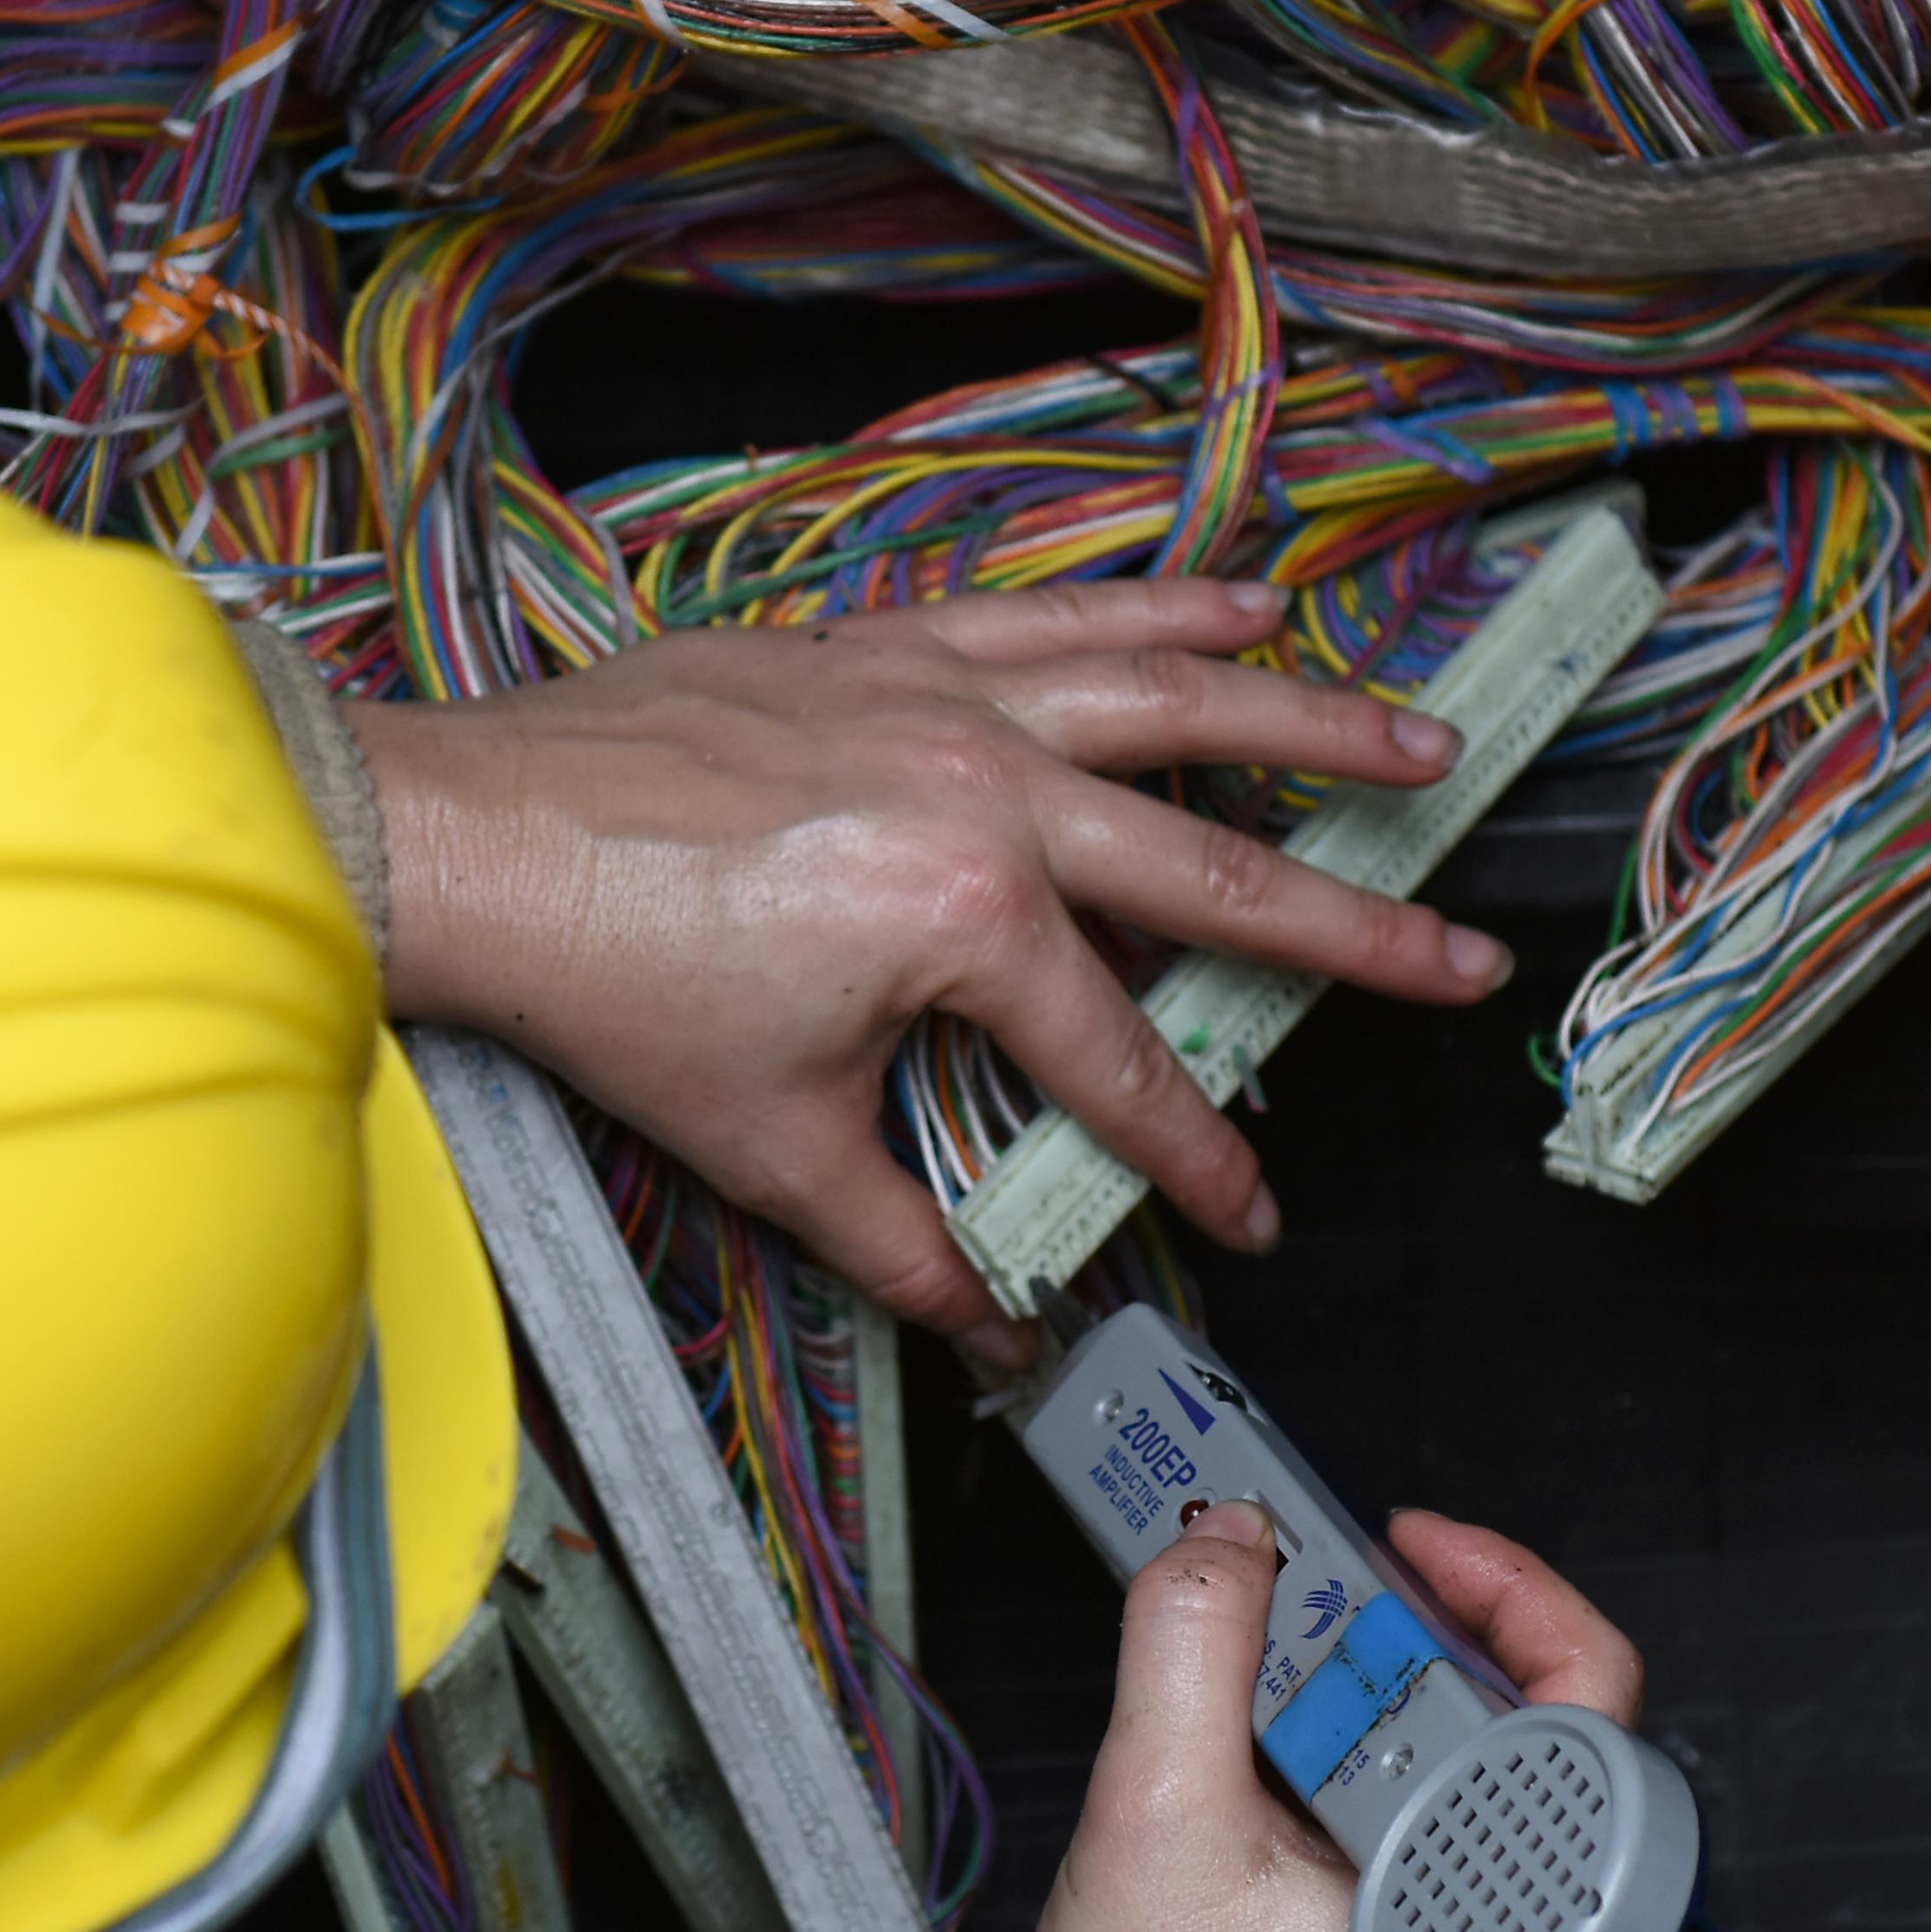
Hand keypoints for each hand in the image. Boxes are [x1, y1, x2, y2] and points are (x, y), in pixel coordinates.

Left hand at [344, 581, 1513, 1370]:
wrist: (470, 842)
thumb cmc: (607, 983)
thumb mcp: (771, 1144)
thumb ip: (903, 1241)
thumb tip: (988, 1330)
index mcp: (964, 918)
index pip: (1122, 1066)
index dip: (1197, 1157)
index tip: (1251, 1213)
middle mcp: (981, 787)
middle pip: (1210, 874)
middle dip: (1353, 930)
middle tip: (1460, 961)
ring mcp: (937, 698)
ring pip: (1168, 700)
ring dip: (1306, 722)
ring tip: (1419, 742)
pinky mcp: (882, 644)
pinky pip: (1051, 612)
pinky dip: (1154, 604)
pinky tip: (1245, 601)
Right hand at [1018, 1502, 1644, 1931]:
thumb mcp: (1155, 1823)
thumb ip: (1190, 1651)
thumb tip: (1225, 1539)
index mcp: (1507, 1906)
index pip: (1583, 1694)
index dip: (1502, 1587)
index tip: (1400, 1544)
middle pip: (1520, 1731)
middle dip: (1412, 1644)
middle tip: (1317, 1598)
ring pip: (1466, 1794)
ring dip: (1374, 1716)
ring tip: (1272, 1680)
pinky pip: (1424, 1858)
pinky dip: (1358, 1791)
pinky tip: (1268, 1777)